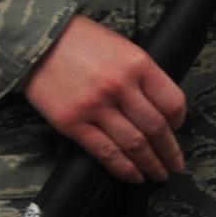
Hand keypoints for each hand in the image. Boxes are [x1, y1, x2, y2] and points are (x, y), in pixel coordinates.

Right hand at [25, 15, 187, 183]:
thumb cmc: (79, 41)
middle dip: (169, 151)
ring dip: (151, 164)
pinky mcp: (73, 123)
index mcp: (138, 64)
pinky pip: (106, 152)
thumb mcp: (122, 46)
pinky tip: (133, 175)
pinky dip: (123, 168)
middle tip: (175, 164)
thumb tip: (159, 105)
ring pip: (134, 145)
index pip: (172, 102)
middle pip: (156, 128)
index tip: (177, 130)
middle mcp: (120, 86)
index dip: (179, 122)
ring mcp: (96, 106)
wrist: (36, 42)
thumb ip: (142, 74)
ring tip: (158, 174)